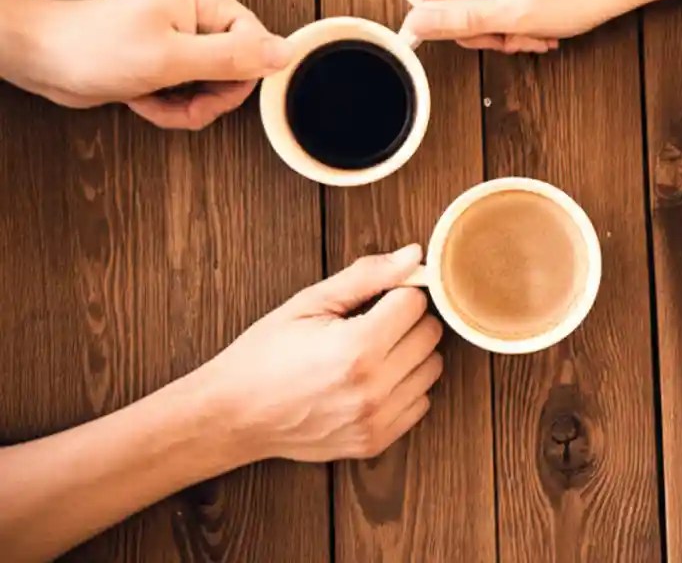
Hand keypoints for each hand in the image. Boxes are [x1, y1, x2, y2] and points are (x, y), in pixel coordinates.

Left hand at [24, 0, 291, 129]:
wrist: (45, 59)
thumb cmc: (93, 48)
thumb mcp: (172, 58)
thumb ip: (233, 57)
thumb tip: (286, 52)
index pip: (255, 43)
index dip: (239, 77)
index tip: (211, 92)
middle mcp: (198, 12)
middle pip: (239, 69)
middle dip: (209, 97)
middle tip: (181, 103)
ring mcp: (185, 36)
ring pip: (217, 86)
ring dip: (188, 106)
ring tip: (157, 101)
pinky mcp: (171, 58)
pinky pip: (194, 92)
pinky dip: (173, 106)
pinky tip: (148, 100)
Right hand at [193, 244, 444, 462]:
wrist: (233, 415)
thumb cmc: (266, 354)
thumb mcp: (309, 303)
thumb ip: (366, 276)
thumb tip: (414, 256)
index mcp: (357, 347)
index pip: (415, 303)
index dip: (396, 293)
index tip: (376, 299)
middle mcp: (373, 388)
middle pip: (429, 335)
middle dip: (406, 321)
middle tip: (373, 323)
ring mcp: (376, 420)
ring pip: (431, 369)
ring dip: (410, 354)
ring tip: (373, 352)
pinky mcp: (375, 442)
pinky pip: (421, 403)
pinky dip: (405, 387)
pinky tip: (374, 381)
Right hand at [401, 0, 637, 52]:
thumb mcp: (516, 17)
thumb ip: (461, 21)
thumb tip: (414, 24)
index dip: (444, 25)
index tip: (483, 37)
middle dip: (477, 27)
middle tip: (514, 36)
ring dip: (496, 24)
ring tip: (530, 29)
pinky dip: (505, 10)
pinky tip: (532, 18)